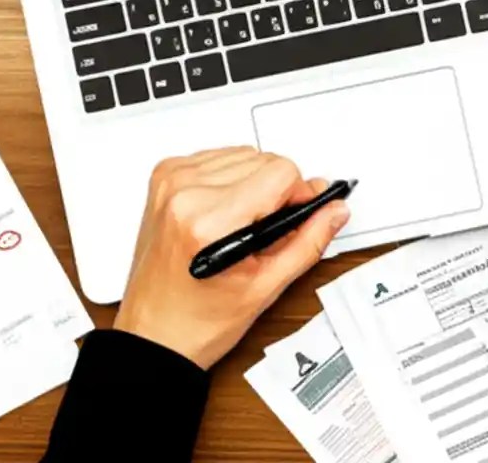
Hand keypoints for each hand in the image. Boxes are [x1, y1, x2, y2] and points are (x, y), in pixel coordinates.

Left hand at [115, 147, 350, 368]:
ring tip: (242, 226)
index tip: (301, 215)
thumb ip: (307, 242)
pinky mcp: (163, 176)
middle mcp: (185, 192)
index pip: (280, 172)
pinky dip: (231, 179)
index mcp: (209, 221)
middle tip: (267, 233)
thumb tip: (334, 211)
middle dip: (278, 193)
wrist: (153, 333)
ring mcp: (170, 181)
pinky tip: (225, 214)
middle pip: (263, 159)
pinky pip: (217, 157)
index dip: (300, 194)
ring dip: (254, 183)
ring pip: (243, 154)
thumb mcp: (265, 288)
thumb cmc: (197, 321)